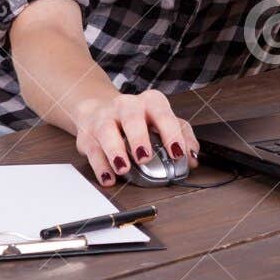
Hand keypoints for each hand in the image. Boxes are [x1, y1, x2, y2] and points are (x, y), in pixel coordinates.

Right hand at [69, 89, 199, 187]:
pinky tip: (108, 177)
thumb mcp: (163, 121)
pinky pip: (92, 150)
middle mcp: (126, 106)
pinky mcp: (87, 135)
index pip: (163, 114)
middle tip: (145, 158)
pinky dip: (100, 166)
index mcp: (151, 102)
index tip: (176, 153)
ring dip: (115, 151)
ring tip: (123, 168)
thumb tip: (192, 157)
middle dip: (138, 138)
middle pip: (132, 118)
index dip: (171, 134)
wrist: (99, 108)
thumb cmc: (138, 118)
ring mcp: (104, 118)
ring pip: (106, 131)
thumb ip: (182, 136)